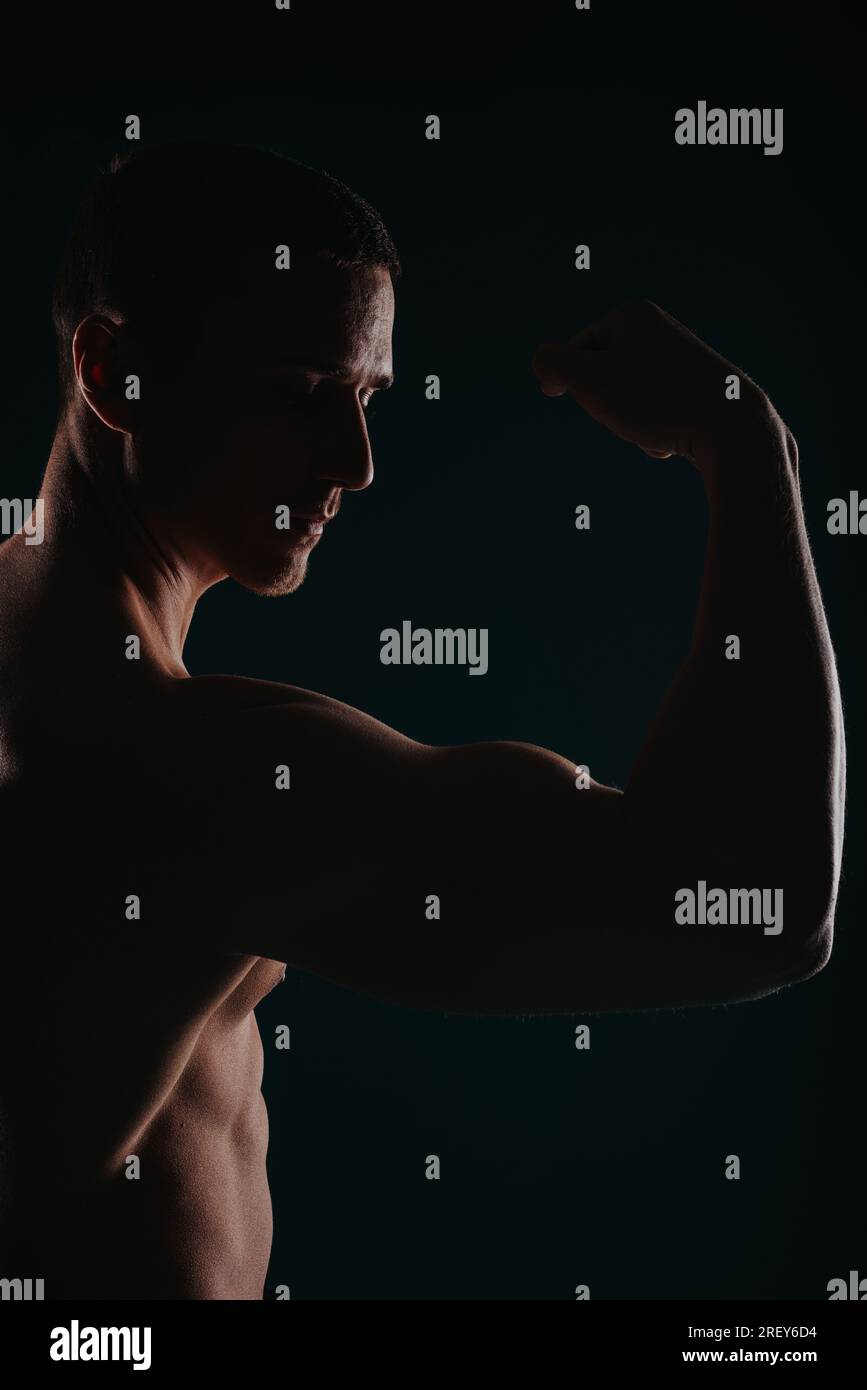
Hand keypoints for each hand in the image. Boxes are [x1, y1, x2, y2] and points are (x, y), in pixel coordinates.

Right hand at [531, 299, 771, 463]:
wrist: (731, 428)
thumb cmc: (657, 401)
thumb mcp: (589, 380)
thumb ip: (552, 364)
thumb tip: (543, 361)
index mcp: (633, 315)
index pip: (575, 354)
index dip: (577, 386)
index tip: (603, 398)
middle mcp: (661, 330)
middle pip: (603, 379)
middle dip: (609, 408)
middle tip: (633, 415)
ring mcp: (682, 360)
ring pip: (629, 402)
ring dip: (632, 426)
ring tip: (657, 429)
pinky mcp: (698, 391)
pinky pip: (656, 417)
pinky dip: (656, 433)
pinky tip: (676, 439)